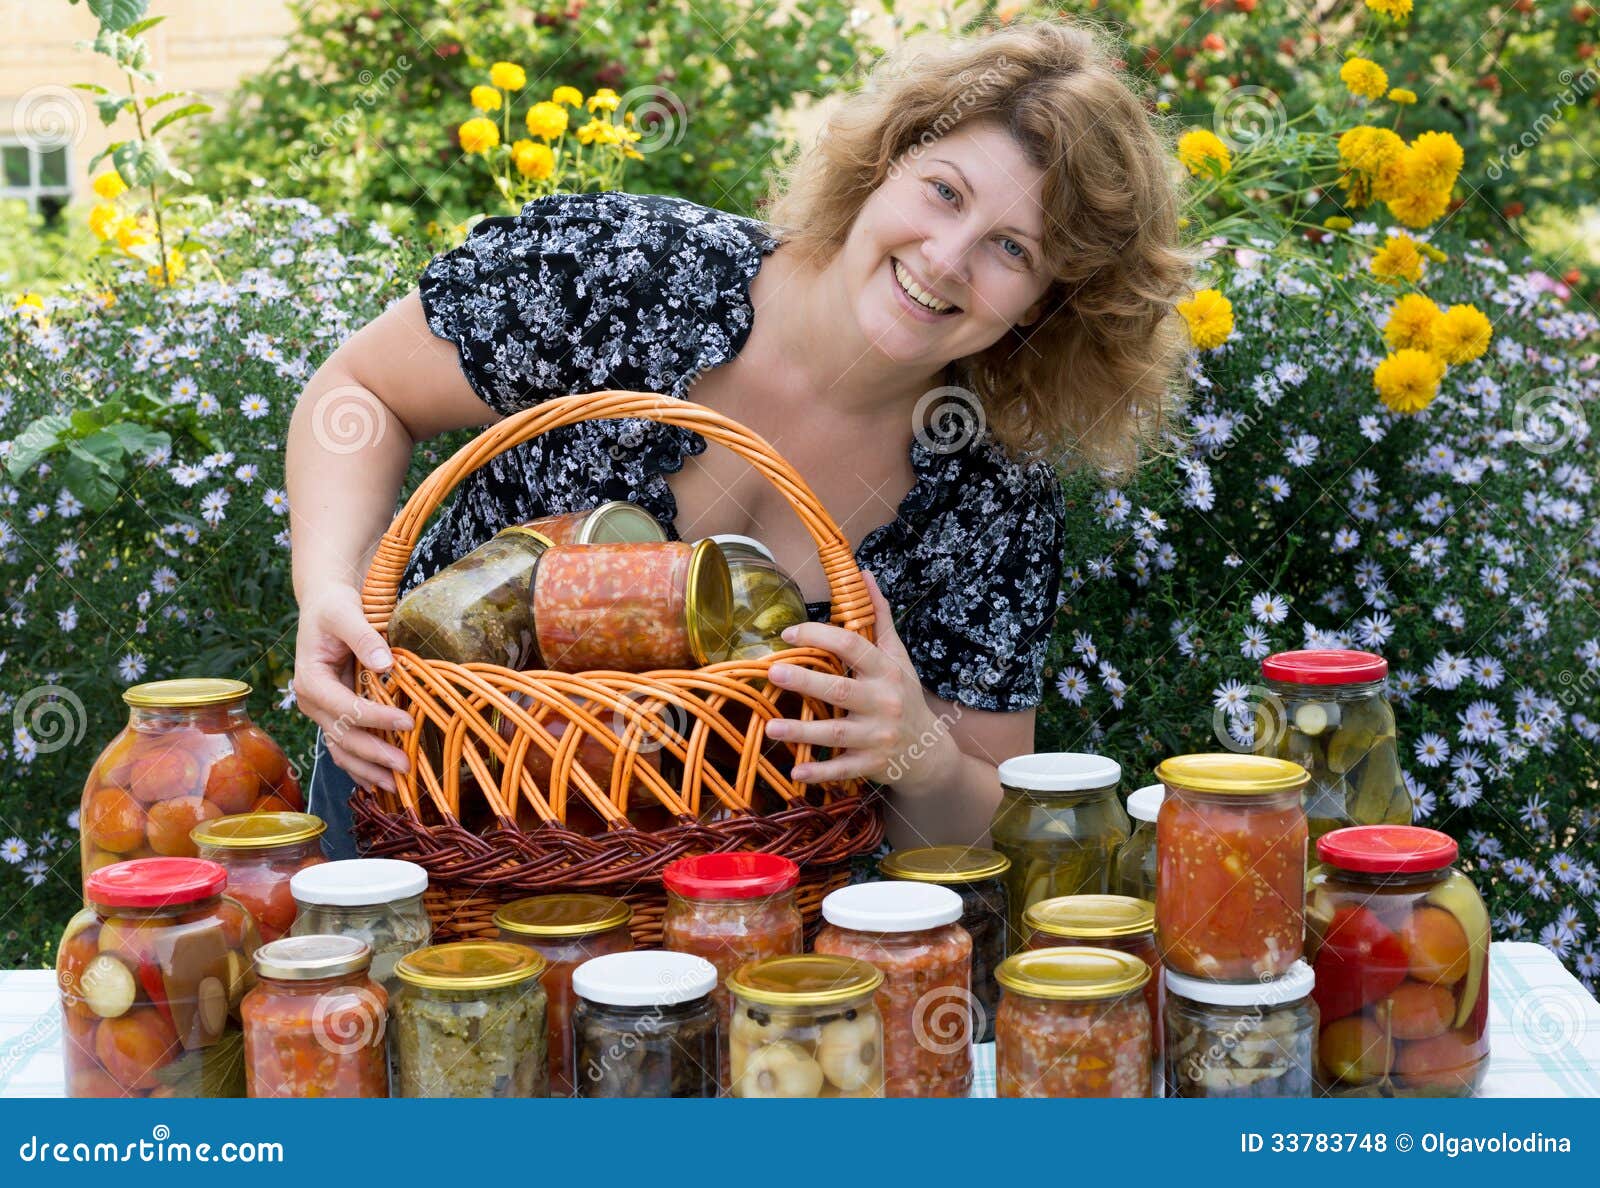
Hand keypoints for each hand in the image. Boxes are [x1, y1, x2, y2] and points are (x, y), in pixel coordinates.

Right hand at [293, 584, 413, 792]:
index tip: (407, 723)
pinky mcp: (334, 715)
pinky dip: (362, 765)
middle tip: (405, 767)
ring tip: (395, 786)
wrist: (325, 606)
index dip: (374, 719)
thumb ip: (364, 637)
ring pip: (341, 748)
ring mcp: (322, 711)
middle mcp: (311, 701)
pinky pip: (346, 745)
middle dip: (373, 754)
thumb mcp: (346, 613)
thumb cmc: (334, 607)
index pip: (343, 706)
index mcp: (310, 679)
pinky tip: (381, 781)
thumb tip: (385, 664)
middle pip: (342, 735)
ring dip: (367, 769)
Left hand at [761, 570, 939, 784]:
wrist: (929, 751)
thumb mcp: (897, 657)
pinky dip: (819, 773)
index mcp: (886, 672)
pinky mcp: (871, 765)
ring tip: (770, 726)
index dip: (821, 636)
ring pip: (836, 734)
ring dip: (802, 732)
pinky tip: (794, 773)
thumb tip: (865, 575)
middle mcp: (883, 703)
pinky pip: (842, 770)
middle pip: (840, 691)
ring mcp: (877, 737)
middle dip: (806, 682)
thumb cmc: (904, 696)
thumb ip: (879, 618)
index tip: (789, 634)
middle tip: (773, 672)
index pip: (853, 648)